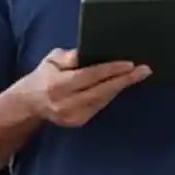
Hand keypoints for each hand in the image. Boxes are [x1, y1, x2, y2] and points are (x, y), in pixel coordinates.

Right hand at [14, 48, 150, 127]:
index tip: (129, 64)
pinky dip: (111, 94)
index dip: (110, 70)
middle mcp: (65, 103)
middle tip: (145, 70)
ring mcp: (72, 116)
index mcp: (57, 85)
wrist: (30, 103)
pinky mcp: (78, 122)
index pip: (88, 76)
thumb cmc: (44, 75)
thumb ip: (69, 57)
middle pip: (101, 91)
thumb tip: (88, 52)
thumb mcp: (52, 60)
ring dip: (121, 86)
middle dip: (124, 80)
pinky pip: (100, 106)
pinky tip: (123, 83)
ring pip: (103, 99)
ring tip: (139, 74)